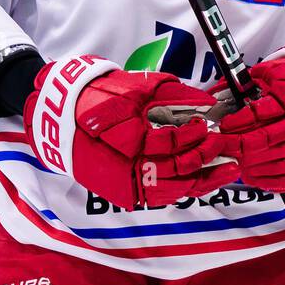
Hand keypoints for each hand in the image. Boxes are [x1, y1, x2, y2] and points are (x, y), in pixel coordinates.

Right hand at [25, 56, 240, 208]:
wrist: (60, 118)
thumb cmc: (98, 98)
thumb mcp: (135, 88)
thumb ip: (173, 95)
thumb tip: (206, 103)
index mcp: (125, 142)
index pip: (169, 145)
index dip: (192, 136)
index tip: (206, 124)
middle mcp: (125, 169)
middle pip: (175, 174)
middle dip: (204, 160)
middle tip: (224, 148)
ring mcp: (123, 184)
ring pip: (171, 192)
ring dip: (200, 181)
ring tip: (224, 170)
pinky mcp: (123, 191)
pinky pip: (159, 196)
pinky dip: (181, 188)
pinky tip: (199, 179)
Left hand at [212, 54, 284, 192]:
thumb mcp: (280, 71)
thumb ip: (252, 80)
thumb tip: (219, 90)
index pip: (257, 114)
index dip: (235, 123)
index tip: (222, 127)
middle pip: (260, 140)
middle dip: (235, 145)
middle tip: (219, 146)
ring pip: (269, 161)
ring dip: (246, 163)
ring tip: (233, 158)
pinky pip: (283, 179)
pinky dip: (263, 178)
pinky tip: (250, 172)